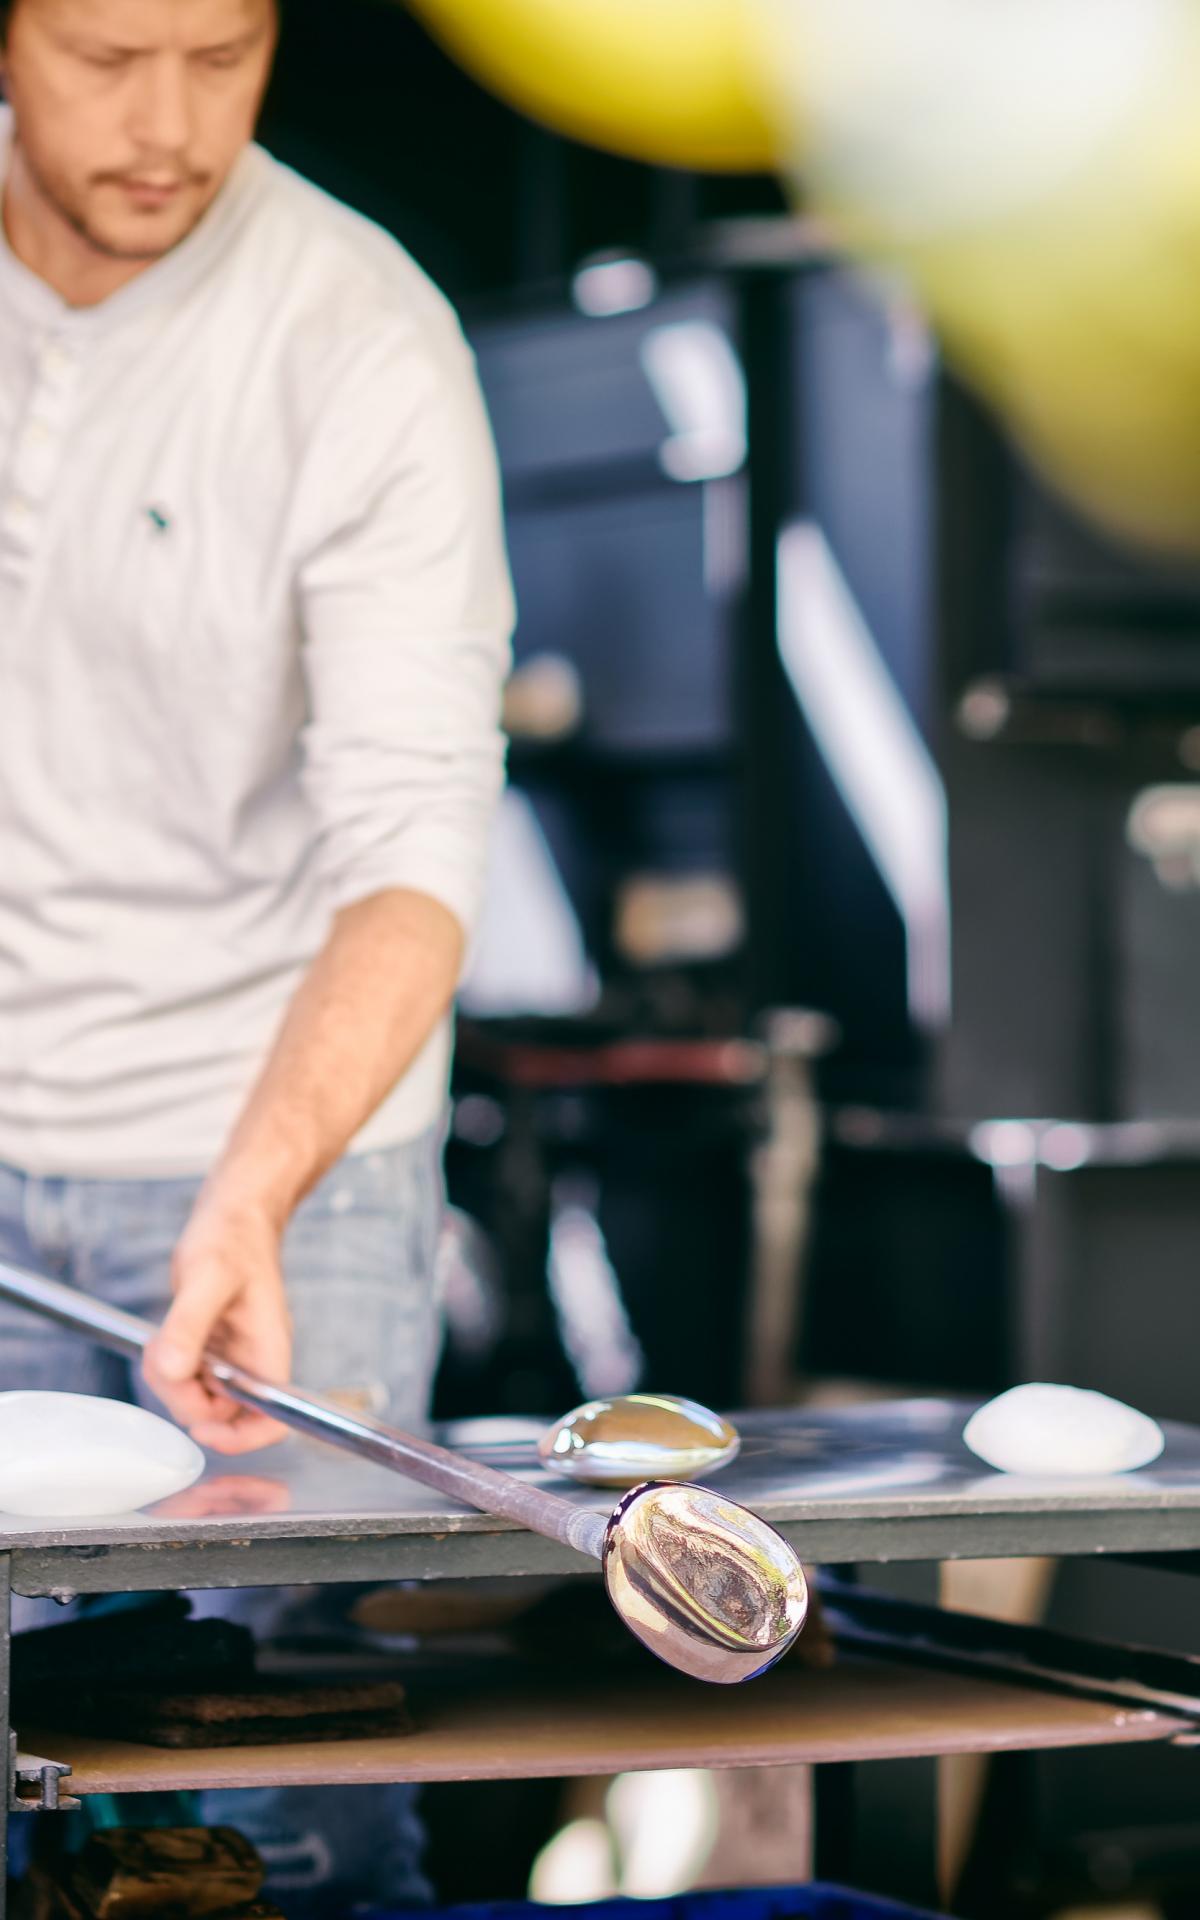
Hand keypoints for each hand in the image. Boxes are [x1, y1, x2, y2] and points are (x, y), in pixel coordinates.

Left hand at [143, 1192, 292, 1453]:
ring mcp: (230, 1360)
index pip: (271, 1421)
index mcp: (270, 1354)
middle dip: (184, 1398)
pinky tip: (160, 1339)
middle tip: (164, 1360)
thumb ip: (189, 1326)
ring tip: (160, 1341)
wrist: (232, 1216)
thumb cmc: (233, 1239)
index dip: (240, 1438)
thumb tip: (172, 1371)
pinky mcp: (209, 1351)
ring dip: (169, 1381)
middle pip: (222, 1416)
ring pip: (196, 1399)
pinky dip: (165, 1367)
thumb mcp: (208, 1277)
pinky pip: (184, 1378)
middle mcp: (253, 1364)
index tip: (201, 1426)